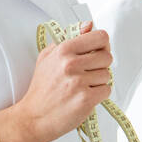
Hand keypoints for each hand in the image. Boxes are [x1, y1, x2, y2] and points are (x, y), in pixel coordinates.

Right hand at [0, 20, 111, 141]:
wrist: (33, 117)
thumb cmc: (42, 88)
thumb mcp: (48, 57)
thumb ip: (70, 38)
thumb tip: (89, 25)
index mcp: (64, 50)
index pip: (100, 37)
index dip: (102, 45)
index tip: (97, 52)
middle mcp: (71, 64)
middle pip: (107, 57)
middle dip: (101, 65)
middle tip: (88, 73)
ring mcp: (79, 82)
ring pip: (107, 75)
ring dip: (98, 82)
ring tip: (82, 87)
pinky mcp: (86, 99)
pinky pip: (106, 90)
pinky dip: (99, 94)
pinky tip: (84, 96)